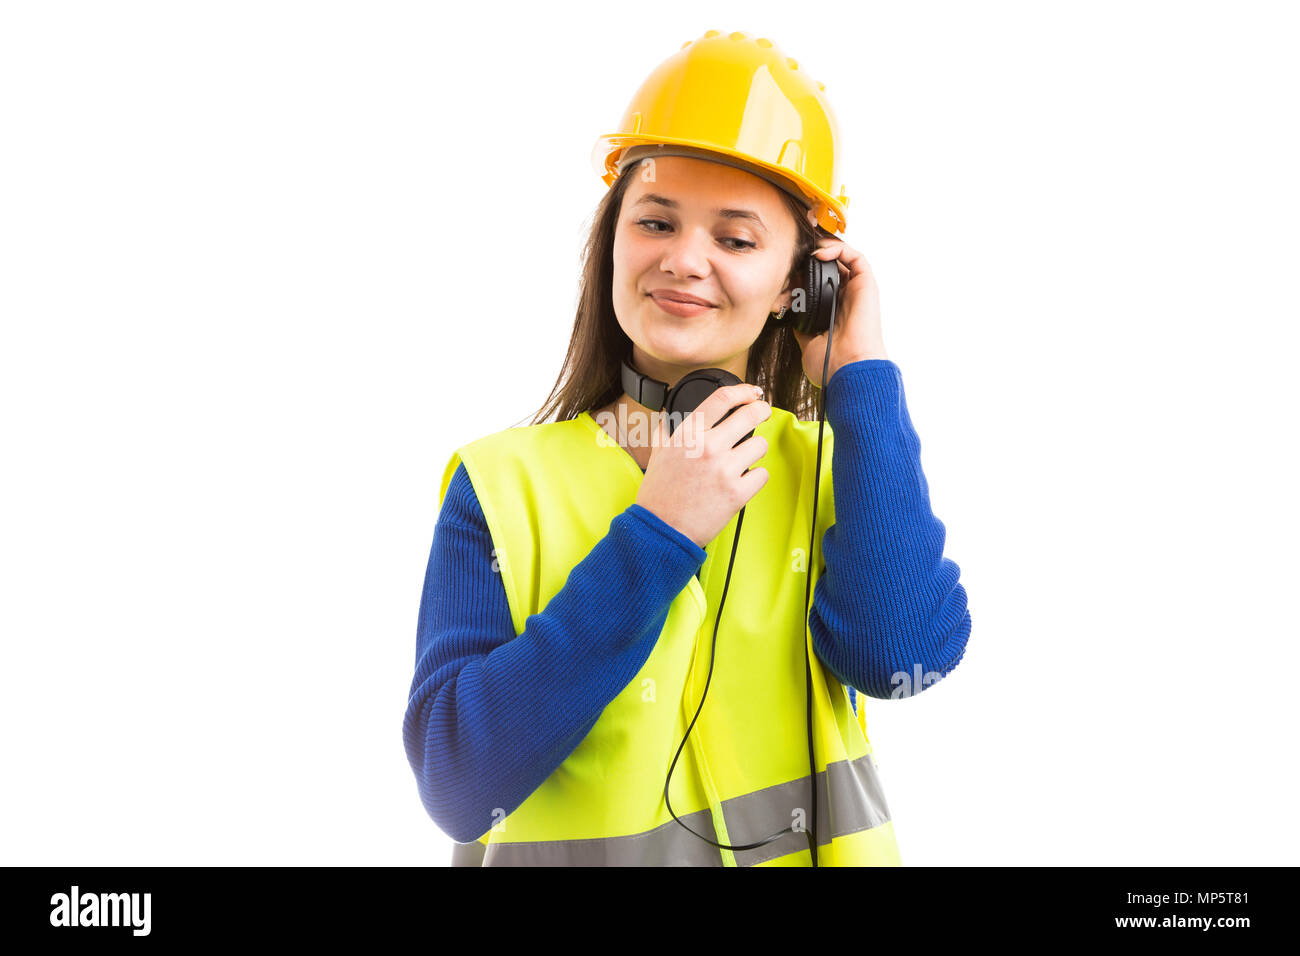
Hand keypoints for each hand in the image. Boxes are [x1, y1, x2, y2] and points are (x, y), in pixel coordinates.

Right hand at [634, 383, 772, 547]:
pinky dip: (755, 478)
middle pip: (750, 414)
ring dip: (755, 451)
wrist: (662, 530)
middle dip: (761, 410)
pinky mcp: (738, 493)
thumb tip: (668, 415)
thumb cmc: (659, 494)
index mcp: (688, 434)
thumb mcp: (657, 454)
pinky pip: (762, 474)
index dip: (742, 391)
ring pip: (760, 445)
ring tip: (743, 459)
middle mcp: (708, 447)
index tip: (751, 392)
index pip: (722, 399)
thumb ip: (666, 431)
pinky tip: (742, 482)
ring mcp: (725, 470)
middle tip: (763, 412)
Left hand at [791, 236, 887, 388]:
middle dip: (812, 260)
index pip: (822, 284)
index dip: (805, 274)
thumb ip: (802, 327)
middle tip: (793, 260)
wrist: (848, 370)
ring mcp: (857, 292)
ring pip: (845, 259)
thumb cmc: (831, 365)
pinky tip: (820, 254)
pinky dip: (839, 249)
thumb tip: (792, 316)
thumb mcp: (808, 344)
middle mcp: (847, 299)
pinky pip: (856, 257)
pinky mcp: (867, 285)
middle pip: (832, 268)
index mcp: (835, 312)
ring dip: (825, 250)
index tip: (786, 274)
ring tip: (806, 252)